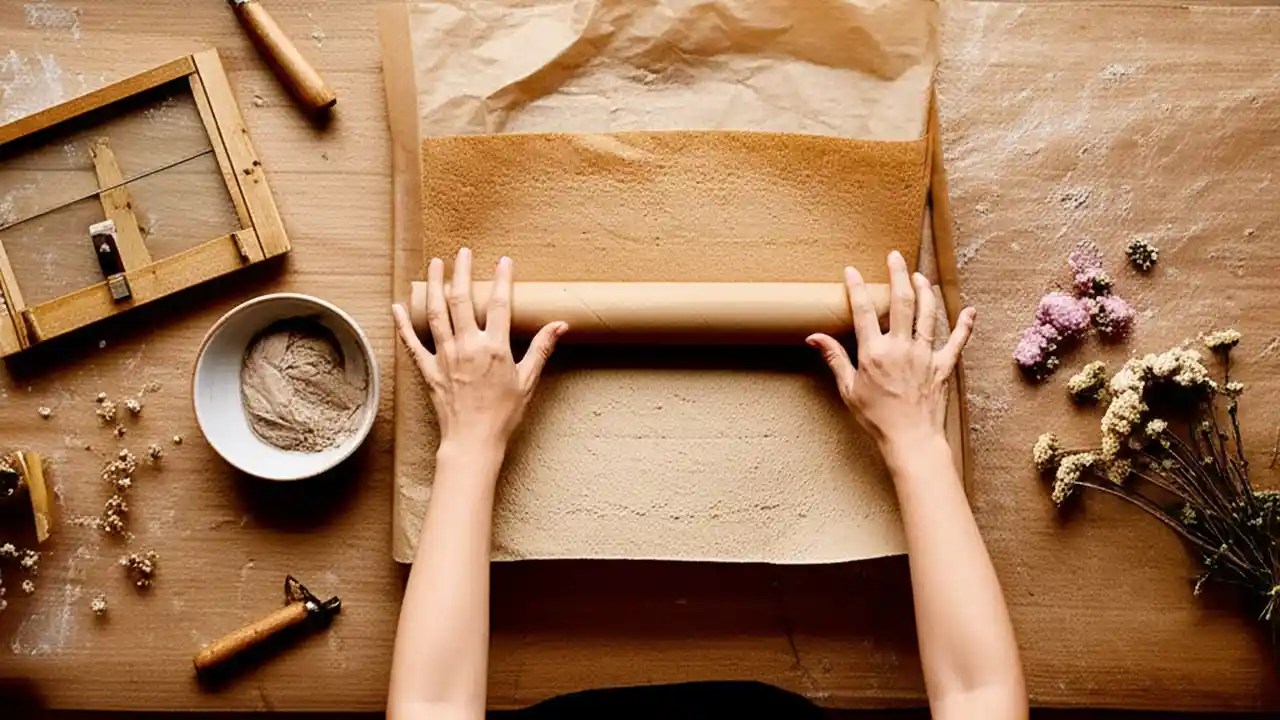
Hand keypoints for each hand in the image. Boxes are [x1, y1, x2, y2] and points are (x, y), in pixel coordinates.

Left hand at [392, 248, 567, 455]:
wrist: (474, 441)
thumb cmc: (504, 414)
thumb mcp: (528, 381)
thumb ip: (541, 349)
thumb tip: (560, 325)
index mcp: (495, 348)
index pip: (500, 304)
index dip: (502, 279)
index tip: (504, 261)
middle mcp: (468, 347)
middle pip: (462, 300)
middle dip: (462, 271)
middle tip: (462, 251)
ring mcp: (445, 357)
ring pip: (437, 313)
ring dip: (434, 286)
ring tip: (434, 264)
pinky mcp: (428, 370)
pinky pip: (412, 343)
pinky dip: (404, 324)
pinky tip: (398, 305)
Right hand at [807, 251, 974, 454]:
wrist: (910, 440)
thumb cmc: (877, 419)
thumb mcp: (848, 389)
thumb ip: (834, 358)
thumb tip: (814, 337)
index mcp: (874, 353)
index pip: (863, 310)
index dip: (857, 287)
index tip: (852, 271)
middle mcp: (901, 348)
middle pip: (901, 301)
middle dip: (897, 274)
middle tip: (894, 256)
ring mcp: (925, 355)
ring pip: (928, 313)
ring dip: (925, 290)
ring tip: (919, 275)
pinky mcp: (943, 366)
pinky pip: (957, 341)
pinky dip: (964, 325)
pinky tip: (969, 311)